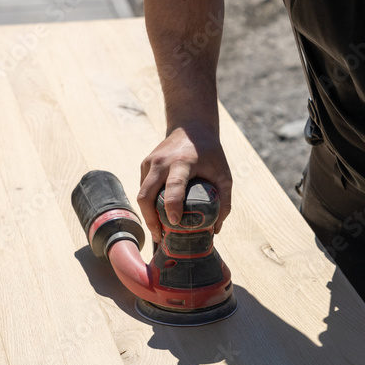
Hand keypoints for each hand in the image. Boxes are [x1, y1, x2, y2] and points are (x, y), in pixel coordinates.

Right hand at [137, 123, 232, 244]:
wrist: (191, 126)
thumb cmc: (210, 153)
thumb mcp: (223, 173)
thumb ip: (224, 200)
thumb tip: (216, 228)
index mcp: (182, 162)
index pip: (174, 186)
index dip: (172, 206)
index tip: (174, 223)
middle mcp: (162, 162)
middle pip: (146, 195)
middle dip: (150, 219)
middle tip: (160, 238)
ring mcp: (150, 163)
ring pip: (141, 194)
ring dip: (147, 215)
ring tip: (158, 231)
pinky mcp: (145, 164)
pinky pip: (143, 188)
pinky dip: (148, 204)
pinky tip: (156, 215)